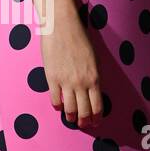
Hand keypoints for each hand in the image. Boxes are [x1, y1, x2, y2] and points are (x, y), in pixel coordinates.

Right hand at [40, 12, 101, 126]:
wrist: (62, 26)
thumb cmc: (80, 38)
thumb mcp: (94, 58)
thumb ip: (94, 76)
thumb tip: (92, 91)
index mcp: (94, 78)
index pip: (97, 106)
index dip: (97, 118)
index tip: (95, 123)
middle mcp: (81, 83)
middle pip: (84, 111)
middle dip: (84, 121)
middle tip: (83, 125)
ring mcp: (66, 82)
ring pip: (69, 109)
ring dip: (70, 117)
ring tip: (70, 119)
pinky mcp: (52, 78)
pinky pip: (55, 99)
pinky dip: (57, 106)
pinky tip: (58, 107)